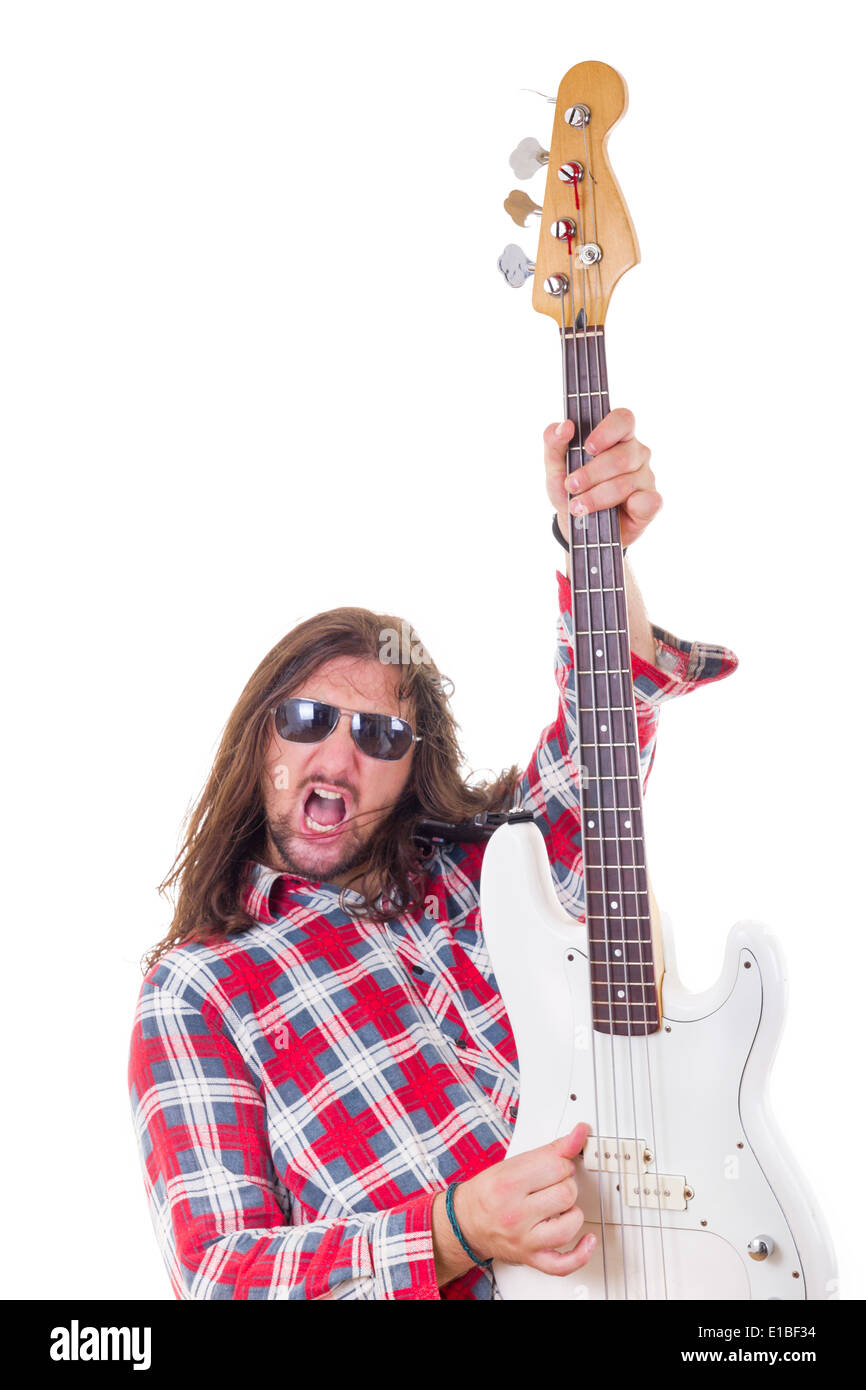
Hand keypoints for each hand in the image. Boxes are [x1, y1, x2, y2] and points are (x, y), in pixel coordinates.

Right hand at [451, 1121, 595, 1276]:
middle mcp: (515, 1214)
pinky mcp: (531, 1258)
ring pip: (569, 1225)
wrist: (466, 1223)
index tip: (555, 1165)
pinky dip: (581, 1254)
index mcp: (509, 1183)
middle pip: (566, 1194)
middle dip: (565, 1184)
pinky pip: (563, 1265)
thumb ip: (551, 1150)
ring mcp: (524, 1239)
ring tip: (560, 1207)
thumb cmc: (489, 1192)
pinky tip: (587, 1240)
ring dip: (572, 1212)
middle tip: (552, 1185)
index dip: (562, 1163)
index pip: (557, 1166)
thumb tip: (579, 1133)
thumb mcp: (514, 1163)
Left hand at [544, 408, 662, 548]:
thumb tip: (565, 426)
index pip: (623, 419)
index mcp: (616, 436)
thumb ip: (554, 442)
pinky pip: (649, 501)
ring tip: (577, 507)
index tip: (588, 447)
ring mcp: (646, 477)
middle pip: (622, 456)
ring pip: (626, 483)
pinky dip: (632, 507)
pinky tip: (614, 515)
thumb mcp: (555, 467)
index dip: (607, 431)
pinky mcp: (652, 502)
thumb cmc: (571, 491)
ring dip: (597, 496)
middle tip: (572, 486)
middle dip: (592, 474)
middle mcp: (636, 453)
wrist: (578, 528)